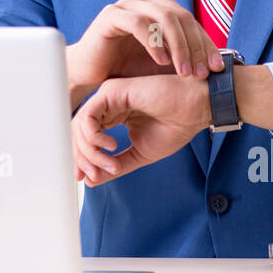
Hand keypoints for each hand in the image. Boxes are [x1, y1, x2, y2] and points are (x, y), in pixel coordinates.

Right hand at [65, 0, 221, 108]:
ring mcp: (127, 4)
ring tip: (184, 71)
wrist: (89, 74)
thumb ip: (185, 57)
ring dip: (178, 45)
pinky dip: (154, 42)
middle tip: (201, 73)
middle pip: (181, 16)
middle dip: (195, 46)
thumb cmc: (126, 68)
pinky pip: (139, 23)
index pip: (191, 21)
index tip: (217, 69)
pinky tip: (161, 62)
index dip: (206, 44)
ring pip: (163, 16)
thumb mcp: (163, 63)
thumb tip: (221, 65)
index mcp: (159, 6)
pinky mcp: (110, 15)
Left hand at [72, 73, 209, 185]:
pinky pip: (88, 116)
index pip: (85, 138)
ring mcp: (108, 96)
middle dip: (82, 158)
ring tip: (110, 164)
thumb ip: (115, 165)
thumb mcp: (139, 154)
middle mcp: (107, 105)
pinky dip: (94, 136)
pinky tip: (111, 146)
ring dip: (90, 151)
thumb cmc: (175, 126)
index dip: (82, 160)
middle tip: (95, 175)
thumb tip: (90, 181)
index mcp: (112, 116)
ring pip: (79, 126)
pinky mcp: (111, 91)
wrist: (196, 109)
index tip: (89, 179)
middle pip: (76, 132)